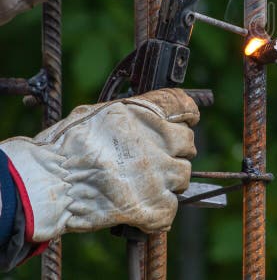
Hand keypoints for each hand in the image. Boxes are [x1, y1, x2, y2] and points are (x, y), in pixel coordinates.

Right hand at [0, 89, 198, 241]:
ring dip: (168, 182)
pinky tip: (141, 210)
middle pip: (187, 144)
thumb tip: (145, 115)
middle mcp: (158, 141)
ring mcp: (158, 174)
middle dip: (174, 152)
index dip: (187, 115)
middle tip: (155, 160)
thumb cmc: (63, 146)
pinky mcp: (152, 206)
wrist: (47, 182)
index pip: (185, 106)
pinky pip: (170, 210)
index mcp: (145, 114)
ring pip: (183, 176)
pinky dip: (158, 213)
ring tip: (144, 185)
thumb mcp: (95, 113)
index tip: (185, 121)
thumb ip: (128, 114)